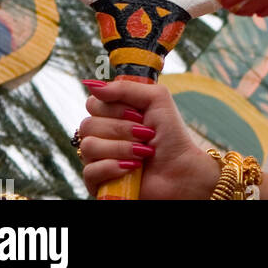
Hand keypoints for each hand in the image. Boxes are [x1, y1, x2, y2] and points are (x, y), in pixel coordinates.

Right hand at [77, 79, 219, 199]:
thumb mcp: (155, 98)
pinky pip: (90, 171)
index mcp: (111, 114)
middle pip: (88, 125)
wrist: (180, 169)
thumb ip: (125, 88)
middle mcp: (101, 135)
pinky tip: (132, 168)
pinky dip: (113, 168)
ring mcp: (98, 159)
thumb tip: (92, 85)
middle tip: (145, 134)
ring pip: (88, 147)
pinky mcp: (98, 183)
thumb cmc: (170, 134)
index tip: (138, 113)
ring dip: (121, 148)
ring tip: (142, 153)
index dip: (114, 108)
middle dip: (121, 129)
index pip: (92, 103)